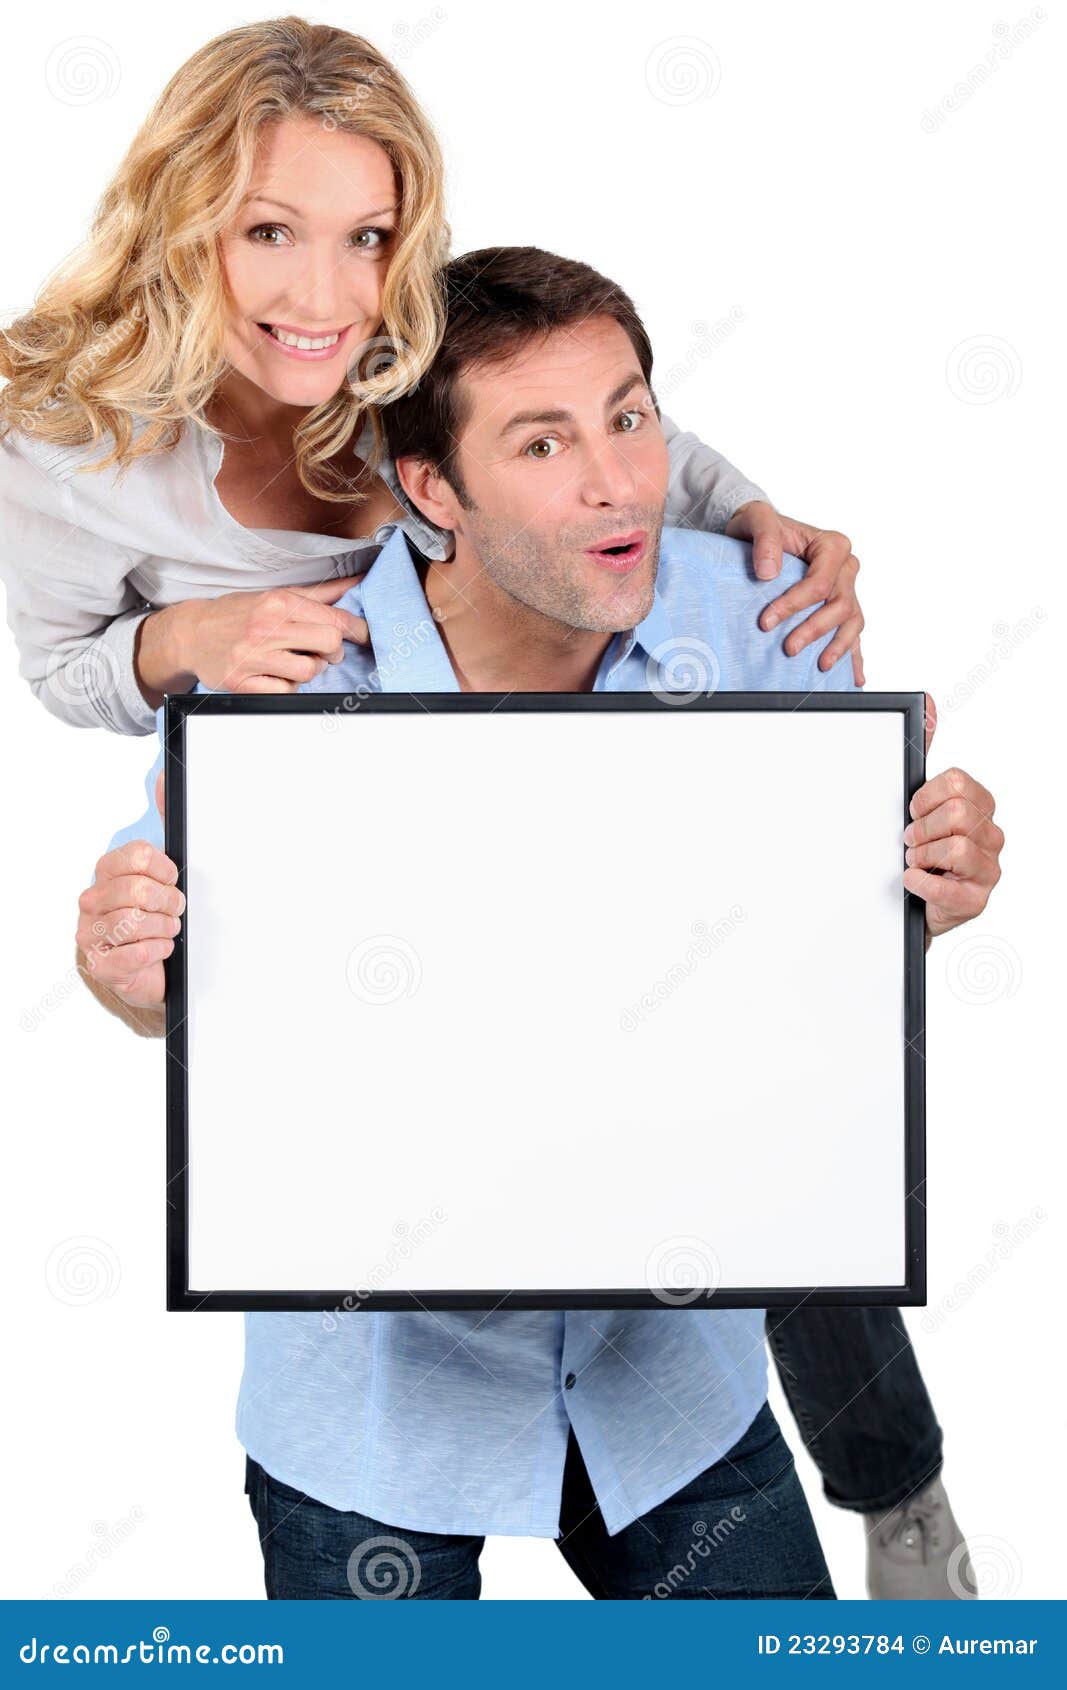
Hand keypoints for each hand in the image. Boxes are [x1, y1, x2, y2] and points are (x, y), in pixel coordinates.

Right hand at [76, 772, 181, 1007]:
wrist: (146, 965)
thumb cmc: (153, 915)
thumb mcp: (162, 870)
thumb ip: (165, 824)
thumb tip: (165, 777)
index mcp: (108, 871)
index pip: (138, 856)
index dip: (166, 870)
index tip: (173, 879)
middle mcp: (93, 899)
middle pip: (138, 891)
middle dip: (168, 902)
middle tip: (175, 909)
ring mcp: (92, 933)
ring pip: (134, 922)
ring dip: (164, 928)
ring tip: (168, 930)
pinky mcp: (101, 965)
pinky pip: (135, 954)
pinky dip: (157, 950)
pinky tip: (161, 948)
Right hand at [137, 576, 370, 702]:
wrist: (191, 634)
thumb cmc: (240, 614)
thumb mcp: (277, 595)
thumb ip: (320, 593)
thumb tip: (358, 580)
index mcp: (279, 602)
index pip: (335, 618)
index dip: (358, 630)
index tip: (363, 635)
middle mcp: (266, 627)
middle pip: (329, 643)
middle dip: (333, 651)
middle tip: (323, 651)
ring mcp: (253, 656)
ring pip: (309, 671)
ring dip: (308, 670)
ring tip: (293, 661)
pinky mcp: (242, 681)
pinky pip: (285, 692)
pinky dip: (286, 687)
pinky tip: (274, 675)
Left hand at [725, 501, 864, 684]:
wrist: (758, 533)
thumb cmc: (760, 526)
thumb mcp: (756, 520)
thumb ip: (765, 538)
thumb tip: (768, 572)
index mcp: (832, 546)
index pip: (819, 583)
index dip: (794, 605)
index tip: (766, 622)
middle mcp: (845, 568)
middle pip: (839, 605)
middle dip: (814, 630)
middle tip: (789, 648)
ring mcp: (845, 588)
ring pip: (852, 622)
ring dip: (838, 646)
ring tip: (821, 665)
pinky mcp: (840, 605)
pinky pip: (853, 632)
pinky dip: (854, 655)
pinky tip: (854, 677)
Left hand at [903, 695, 1003, 943]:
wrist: (914, 900)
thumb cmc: (921, 848)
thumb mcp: (919, 801)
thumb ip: (924, 753)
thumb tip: (928, 702)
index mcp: (979, 806)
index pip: (957, 784)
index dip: (925, 796)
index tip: (912, 809)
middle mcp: (990, 835)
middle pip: (957, 813)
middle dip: (921, 827)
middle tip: (909, 839)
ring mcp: (988, 869)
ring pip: (956, 847)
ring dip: (920, 855)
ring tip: (914, 862)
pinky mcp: (976, 901)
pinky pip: (945, 886)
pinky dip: (919, 882)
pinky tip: (912, 880)